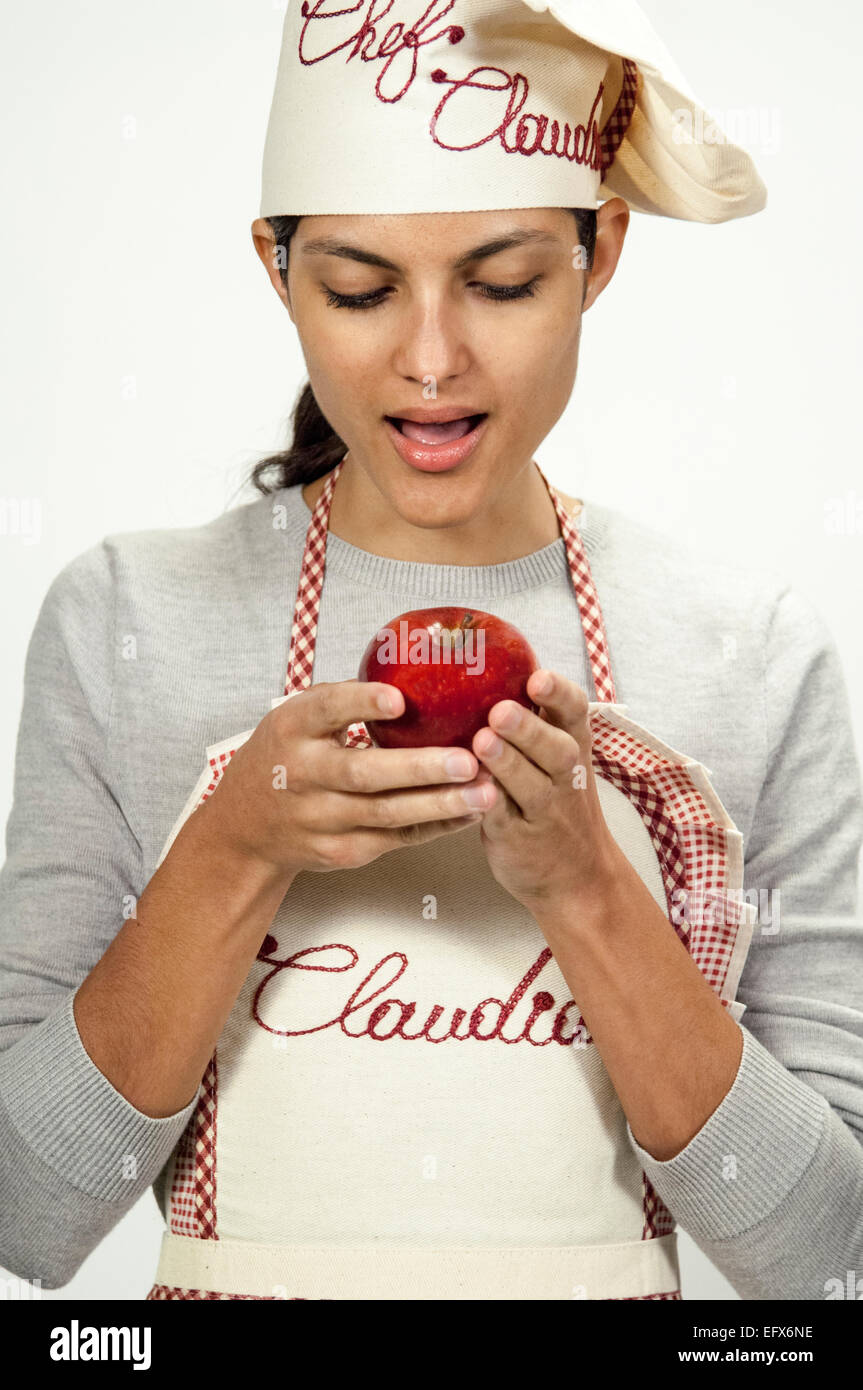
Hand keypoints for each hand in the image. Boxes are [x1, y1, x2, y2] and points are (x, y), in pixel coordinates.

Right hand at [197, 679, 489, 877]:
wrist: (246, 828)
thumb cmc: (286, 757)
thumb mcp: (297, 718)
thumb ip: (343, 702)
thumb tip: (418, 673)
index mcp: (291, 728)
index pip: (325, 711)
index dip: (361, 704)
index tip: (399, 700)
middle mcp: (303, 775)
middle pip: (363, 773)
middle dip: (420, 768)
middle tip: (468, 760)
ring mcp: (321, 819)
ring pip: (387, 814)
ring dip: (441, 803)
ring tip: (485, 791)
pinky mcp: (341, 851)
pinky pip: (396, 838)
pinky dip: (436, 827)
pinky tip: (469, 813)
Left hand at [470, 669, 622, 919]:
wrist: (578, 879)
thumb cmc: (556, 805)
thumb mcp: (558, 762)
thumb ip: (533, 723)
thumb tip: (479, 671)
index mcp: (572, 747)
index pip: (575, 712)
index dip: (559, 694)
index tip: (537, 678)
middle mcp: (565, 776)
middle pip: (557, 749)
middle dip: (530, 729)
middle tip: (501, 711)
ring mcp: (544, 810)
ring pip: (531, 785)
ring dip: (507, 763)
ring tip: (482, 743)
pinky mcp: (517, 838)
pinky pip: (500, 818)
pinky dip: (484, 803)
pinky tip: (464, 787)